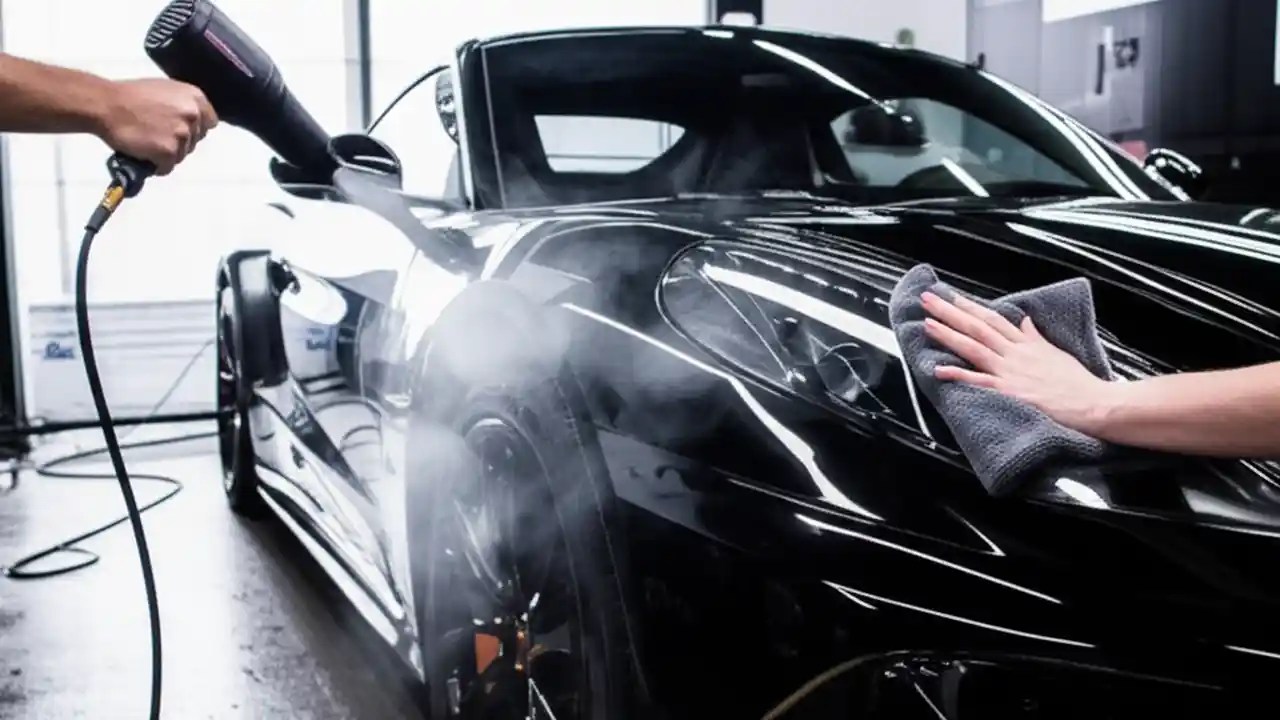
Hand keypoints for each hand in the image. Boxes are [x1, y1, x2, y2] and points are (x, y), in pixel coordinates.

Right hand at [96, 78, 217, 175]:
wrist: (106, 105)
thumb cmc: (129, 97)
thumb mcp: (165, 91)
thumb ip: (182, 104)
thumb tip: (191, 121)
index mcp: (195, 97)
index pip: (209, 122)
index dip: (193, 128)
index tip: (178, 129)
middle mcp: (193, 115)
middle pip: (194, 140)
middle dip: (178, 141)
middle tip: (155, 135)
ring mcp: (182, 134)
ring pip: (181, 155)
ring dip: (165, 154)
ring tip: (146, 142)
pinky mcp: (169, 151)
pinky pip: (167, 167)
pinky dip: (155, 165)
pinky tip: (143, 154)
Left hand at [920, 290, 1118, 433]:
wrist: (1093, 403)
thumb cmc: (1077, 383)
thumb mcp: (1056, 353)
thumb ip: (1036, 338)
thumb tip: (1025, 321)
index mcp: (1025, 343)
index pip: (992, 319)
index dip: (969, 306)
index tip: (951, 296)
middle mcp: (1014, 353)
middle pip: (977, 327)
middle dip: (950, 312)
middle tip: (928, 299)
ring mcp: (1010, 371)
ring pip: (974, 347)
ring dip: (949, 334)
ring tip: (927, 323)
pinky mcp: (1009, 391)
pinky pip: (979, 381)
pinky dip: (958, 375)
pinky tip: (938, 369)